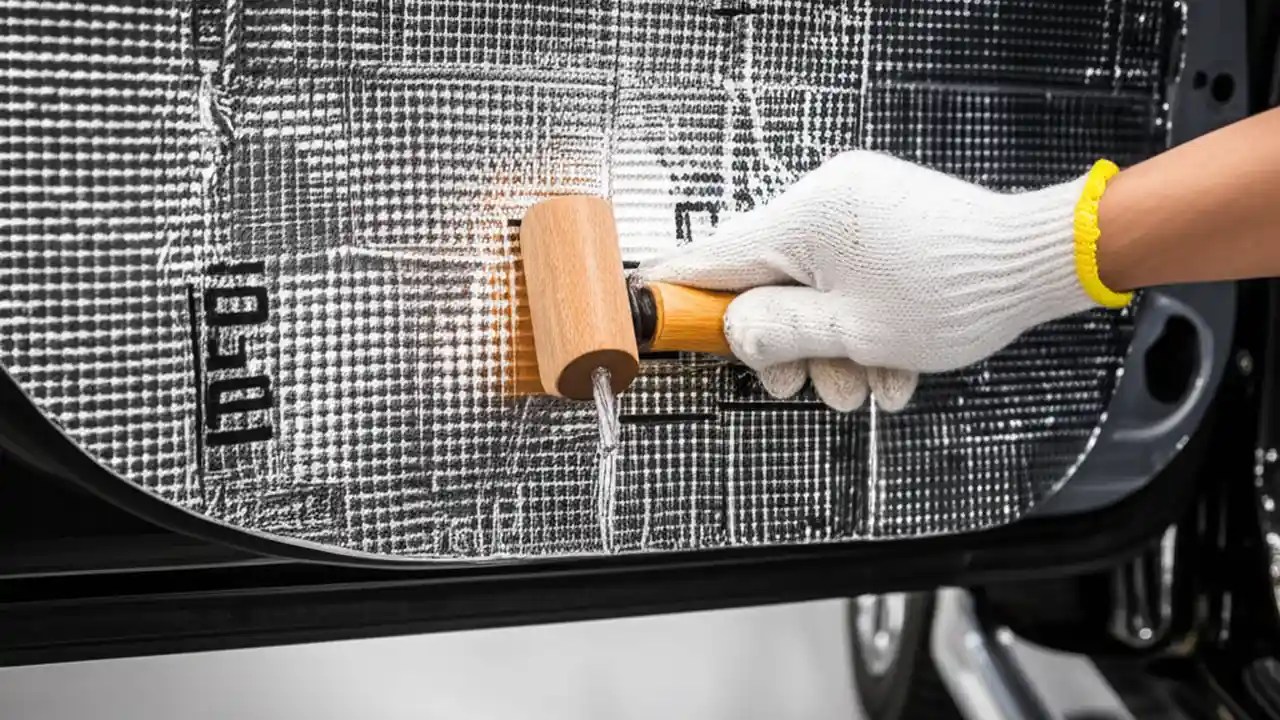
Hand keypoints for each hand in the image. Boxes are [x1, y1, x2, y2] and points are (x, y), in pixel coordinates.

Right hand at [639, 150, 1096, 411]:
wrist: (1037, 264)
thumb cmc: (957, 292)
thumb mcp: (851, 334)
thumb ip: (775, 333)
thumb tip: (735, 331)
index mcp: (805, 216)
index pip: (713, 256)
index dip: (679, 293)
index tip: (650, 311)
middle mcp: (827, 200)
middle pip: (767, 282)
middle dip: (787, 345)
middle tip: (804, 384)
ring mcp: (857, 208)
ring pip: (812, 291)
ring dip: (833, 348)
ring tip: (871, 381)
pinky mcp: (883, 221)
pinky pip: (848, 280)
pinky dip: (861, 326)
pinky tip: (892, 362)